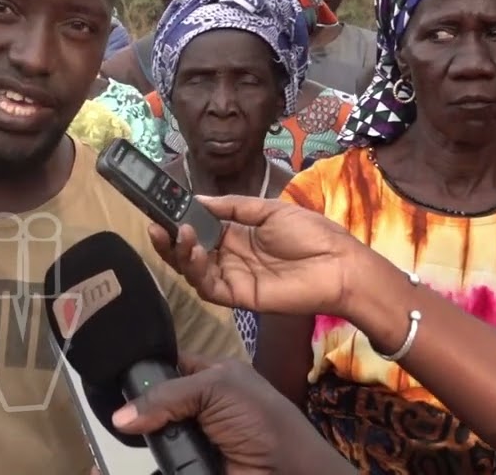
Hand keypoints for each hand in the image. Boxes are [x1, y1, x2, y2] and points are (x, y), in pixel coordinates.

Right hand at [108, 353, 344, 474]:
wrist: (288, 473)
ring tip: (116, 435)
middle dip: (135, 407)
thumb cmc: (259, 420)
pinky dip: (151, 462)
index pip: (169, 364)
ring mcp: (196, 437)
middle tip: (111, 412)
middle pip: (156, 401)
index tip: (111, 374)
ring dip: (139, 436)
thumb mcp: (216, 390)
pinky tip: (127, 454)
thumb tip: (119, 417)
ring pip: (156, 433)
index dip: (144, 368)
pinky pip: (164, 461)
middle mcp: (201, 404)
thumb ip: (166, 396)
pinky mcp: (193, 463)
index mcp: (212, 374)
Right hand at [148, 194, 357, 316]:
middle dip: (170, 240)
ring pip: (193, 271)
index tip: (162, 207)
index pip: (199, 230)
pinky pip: (209, 287)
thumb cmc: (311, 234)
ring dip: (180, 253)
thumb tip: (197, 199)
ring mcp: (233, 278)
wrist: (339, 265)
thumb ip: (232, 206)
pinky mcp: (239, 297)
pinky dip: (197, 271)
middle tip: (156, 224)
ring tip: (178, 233)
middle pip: (190, 253)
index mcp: (237, 236)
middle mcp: (230, 258)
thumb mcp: (268, 210)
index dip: (180, 221)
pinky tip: (195, 251)